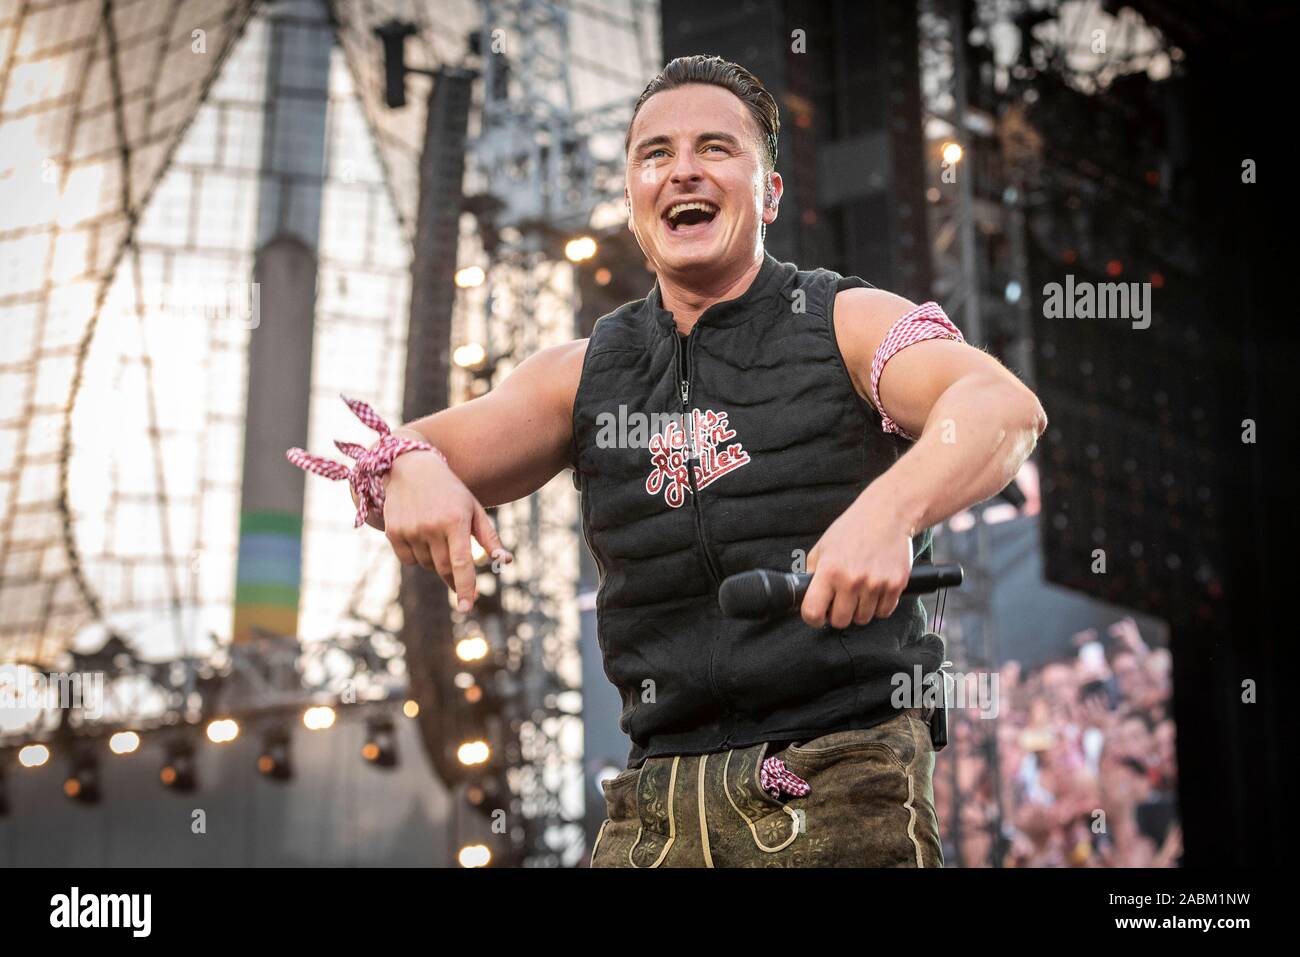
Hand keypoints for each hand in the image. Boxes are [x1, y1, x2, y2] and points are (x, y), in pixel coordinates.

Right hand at [379, 448, 511, 610]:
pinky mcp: (393, 532)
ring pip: (427, 565)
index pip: (461, 562)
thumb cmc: (450, 492)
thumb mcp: (474, 509)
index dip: (465, 587)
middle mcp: (431, 526)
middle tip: (461, 584)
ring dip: (435, 561)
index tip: (467, 607)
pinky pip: (408, 560)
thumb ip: (489, 537)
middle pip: (444, 568)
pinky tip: (420, 536)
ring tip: (436, 536)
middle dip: (453, 579)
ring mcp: (410, 530)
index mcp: (455, 521)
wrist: (411, 468)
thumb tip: (504, 562)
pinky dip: (417, 556)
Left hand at [800, 496, 914, 628]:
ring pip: (863, 619)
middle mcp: (852, 580)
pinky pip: (884, 612)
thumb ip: (811, 574)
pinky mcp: (896, 585)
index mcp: (829, 570)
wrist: (887, 514)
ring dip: (859, 610)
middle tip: (840, 601)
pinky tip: (874, 590)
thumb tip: (804, 598)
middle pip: (840, 621)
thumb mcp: (822, 547)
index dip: (813, 617)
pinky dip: (879, 606)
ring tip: (859, 591)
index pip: (813, 612)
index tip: (818, 613)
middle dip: (837, 614)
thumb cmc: (852, 529)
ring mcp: (875, 584)